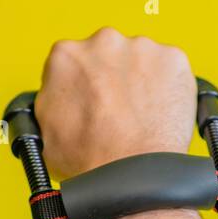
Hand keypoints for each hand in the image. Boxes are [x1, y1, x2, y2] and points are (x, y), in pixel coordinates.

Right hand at [33, 27, 196, 179]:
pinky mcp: (174, 60)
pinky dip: (168, 87)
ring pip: (141, 60)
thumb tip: (57, 96)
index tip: (90, 100)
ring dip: (141, 81)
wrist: (135, 176)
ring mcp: (142, 48)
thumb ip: (49, 102)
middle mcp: (103, 42)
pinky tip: (159, 112)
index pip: (73, 62)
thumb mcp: (43, 133)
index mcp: (65, 55)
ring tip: (140, 116)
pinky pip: (170, 69)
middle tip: (117, 111)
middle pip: (107, 55)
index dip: (82, 85)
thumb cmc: (92, 161)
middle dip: (112, 78)